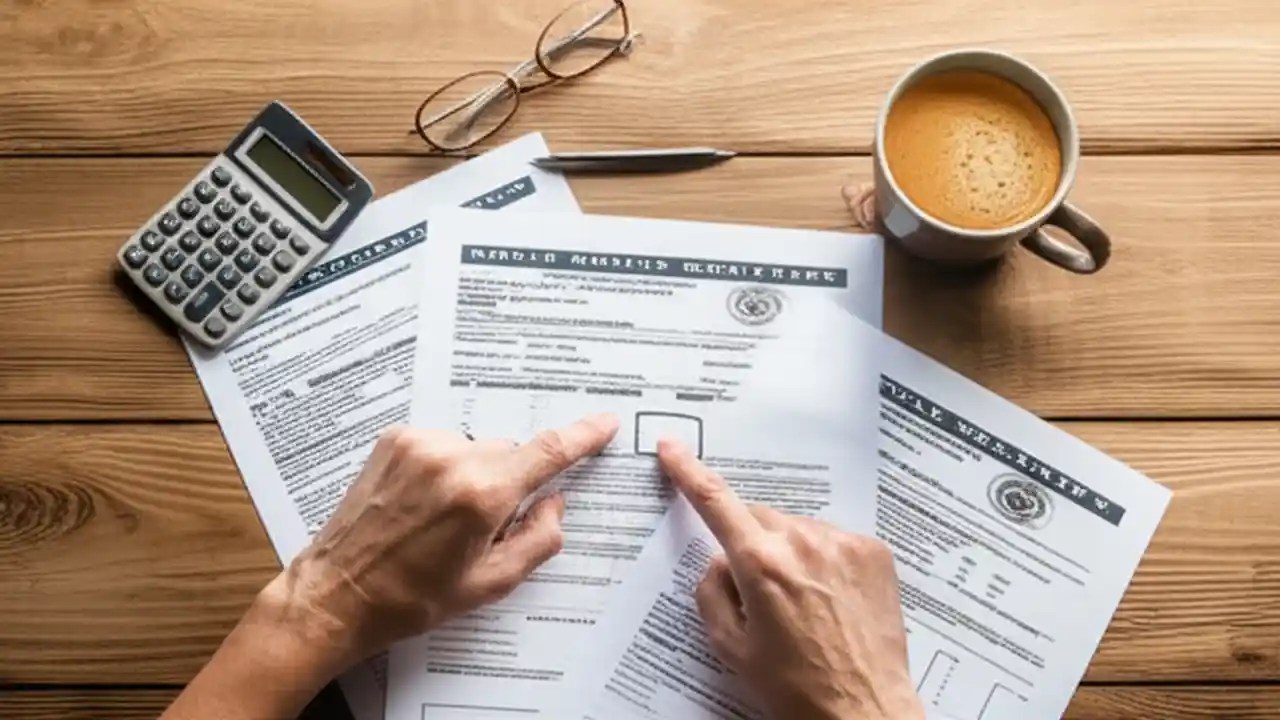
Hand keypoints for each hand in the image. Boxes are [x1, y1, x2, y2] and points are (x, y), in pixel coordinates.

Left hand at [263, 413, 619, 671]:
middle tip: (480, 527)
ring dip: (474, 474)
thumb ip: (539, 540)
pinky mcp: (395, 439)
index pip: (548, 453)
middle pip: (510, 454)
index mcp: (481, 496)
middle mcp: (452, 459)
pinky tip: (422, 502)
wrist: (337, 592)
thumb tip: (555, 503)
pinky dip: (445, 466)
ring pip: (476, 448)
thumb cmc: (411, 597)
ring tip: (441, 518)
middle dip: (509, 483)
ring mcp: (419, 444)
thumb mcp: (490, 584)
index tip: (604, 423)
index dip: (583, 436)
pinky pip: (444, 444)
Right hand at [659, 439, 924, 719]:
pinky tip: (830, 599)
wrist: (865, 710)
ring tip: (802, 604)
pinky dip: (823, 559)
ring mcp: (844, 543)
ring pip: (797, 527)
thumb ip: (712, 591)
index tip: (672, 448)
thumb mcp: (731, 647)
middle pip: (758, 517)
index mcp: (761, 565)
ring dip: (789, 551)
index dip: (688, 471)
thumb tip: (719, 562)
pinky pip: (833, 538)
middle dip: (749, 542)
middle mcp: (804, 543)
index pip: (715, 502)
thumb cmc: (796, 688)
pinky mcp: (874, 551)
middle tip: (758, 590)